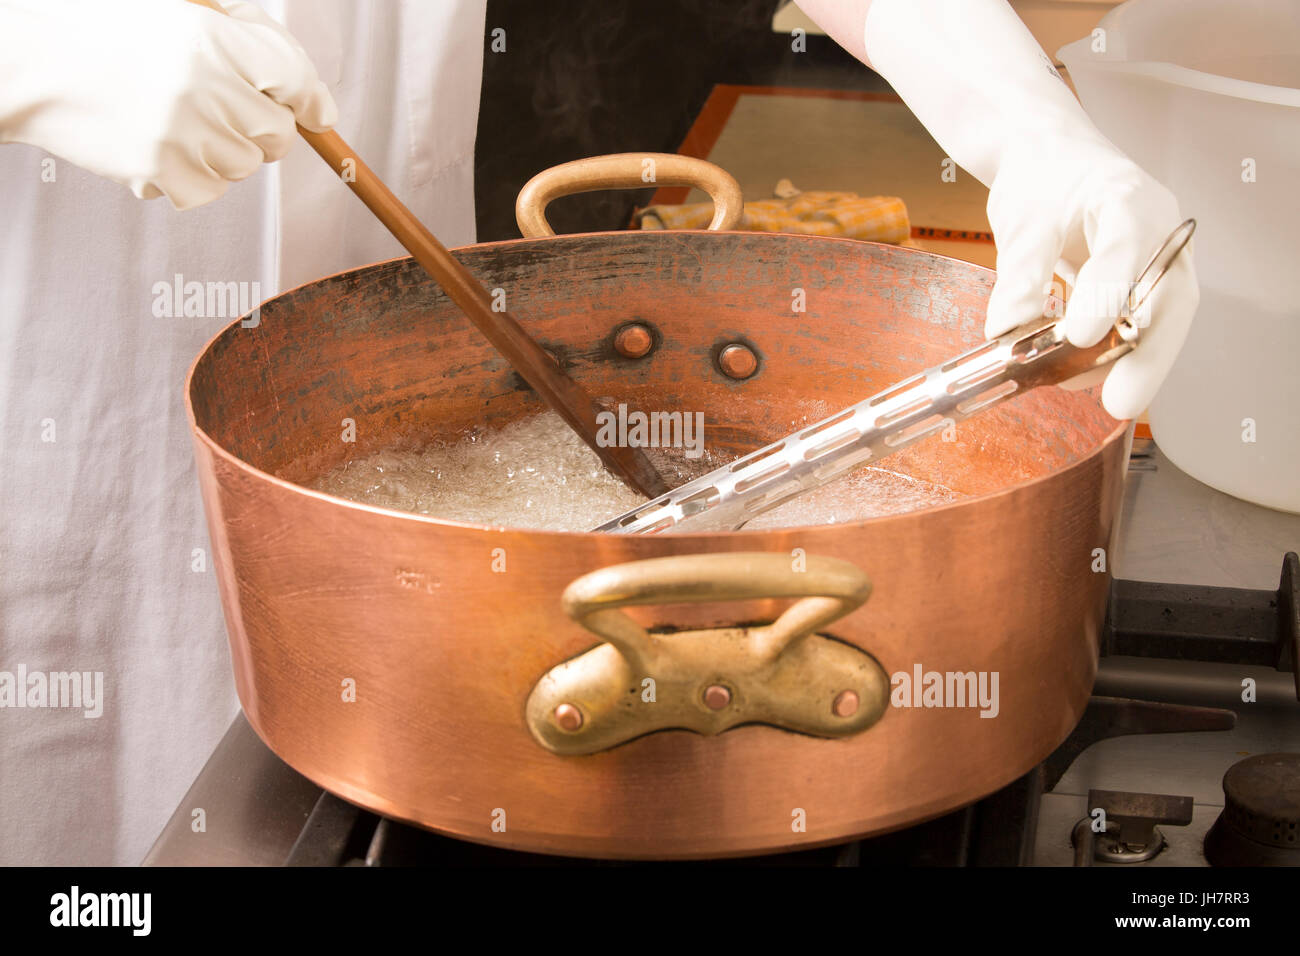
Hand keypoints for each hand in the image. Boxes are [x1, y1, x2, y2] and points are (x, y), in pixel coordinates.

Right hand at [0, 0, 336, 209]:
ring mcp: (183, 135)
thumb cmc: (103, 26)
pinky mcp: (160, 172)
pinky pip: (209, 191)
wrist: (29, 60)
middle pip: (277, 135)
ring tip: (177, 120)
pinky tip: (158, 145)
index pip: (295, 79)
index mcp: (216, 40)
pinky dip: (192, 177)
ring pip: (244, 166)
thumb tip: (306, 93)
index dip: (312, 100)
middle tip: (223, 107)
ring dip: (224, 151)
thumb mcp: (179, 8)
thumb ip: (242, 35)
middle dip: (261, 126)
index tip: (318, 114)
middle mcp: (206, 88)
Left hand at [983, 132, 1199, 419]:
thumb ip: (1020, 270)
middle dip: (1148, 355)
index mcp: (1129, 197)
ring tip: (1079, 386)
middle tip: (1121, 401)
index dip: (1107, 294)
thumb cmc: (1045, 175)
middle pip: (1170, 298)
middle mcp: (1158, 232)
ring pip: (1162, 320)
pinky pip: (1138, 326)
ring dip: (1129, 362)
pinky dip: (1112, 354)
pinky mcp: (1142, 287)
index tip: (1078, 334)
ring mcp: (1157, 262)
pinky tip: (1078, 374)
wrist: (1053, 157)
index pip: (1127, 248)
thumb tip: (1008, 329)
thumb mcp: (1022, 213)